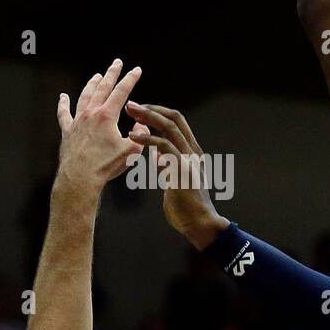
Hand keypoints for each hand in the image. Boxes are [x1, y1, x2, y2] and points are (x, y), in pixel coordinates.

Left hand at [56, 60, 148, 192]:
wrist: (80, 178)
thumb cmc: (105, 166)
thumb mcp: (132, 151)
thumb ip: (140, 135)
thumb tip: (140, 125)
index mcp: (107, 116)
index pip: (122, 92)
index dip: (130, 79)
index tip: (136, 70)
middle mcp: (91, 114)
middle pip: (102, 88)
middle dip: (112, 74)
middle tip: (117, 63)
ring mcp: (77, 121)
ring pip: (84, 96)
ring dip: (92, 85)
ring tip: (96, 76)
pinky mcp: (67, 131)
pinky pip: (64, 114)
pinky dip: (63, 104)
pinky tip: (62, 97)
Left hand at [123, 101, 229, 249]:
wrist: (199, 224)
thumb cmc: (185, 206)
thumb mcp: (175, 180)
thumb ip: (168, 166)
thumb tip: (157, 158)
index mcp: (191, 152)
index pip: (177, 122)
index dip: (158, 113)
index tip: (140, 110)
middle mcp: (192, 151)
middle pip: (174, 119)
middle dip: (151, 110)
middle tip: (131, 106)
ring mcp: (189, 159)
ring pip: (170, 128)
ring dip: (148, 118)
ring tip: (130, 115)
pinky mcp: (182, 168)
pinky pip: (165, 147)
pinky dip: (148, 139)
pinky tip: (133, 137)